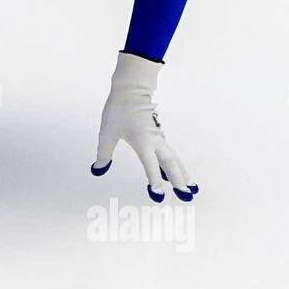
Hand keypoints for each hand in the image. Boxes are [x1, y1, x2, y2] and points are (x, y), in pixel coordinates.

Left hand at [90, 51, 198, 201]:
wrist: (132, 90)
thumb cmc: (118, 110)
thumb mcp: (107, 132)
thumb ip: (103, 153)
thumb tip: (97, 170)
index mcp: (142, 141)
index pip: (150, 165)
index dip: (154, 181)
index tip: (158, 196)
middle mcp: (155, 141)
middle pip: (170, 163)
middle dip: (179, 181)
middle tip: (187, 197)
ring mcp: (159, 138)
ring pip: (173, 159)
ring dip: (182, 174)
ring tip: (191, 188)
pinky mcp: (159, 137)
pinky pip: (170, 154)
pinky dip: (176, 166)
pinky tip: (179, 174)